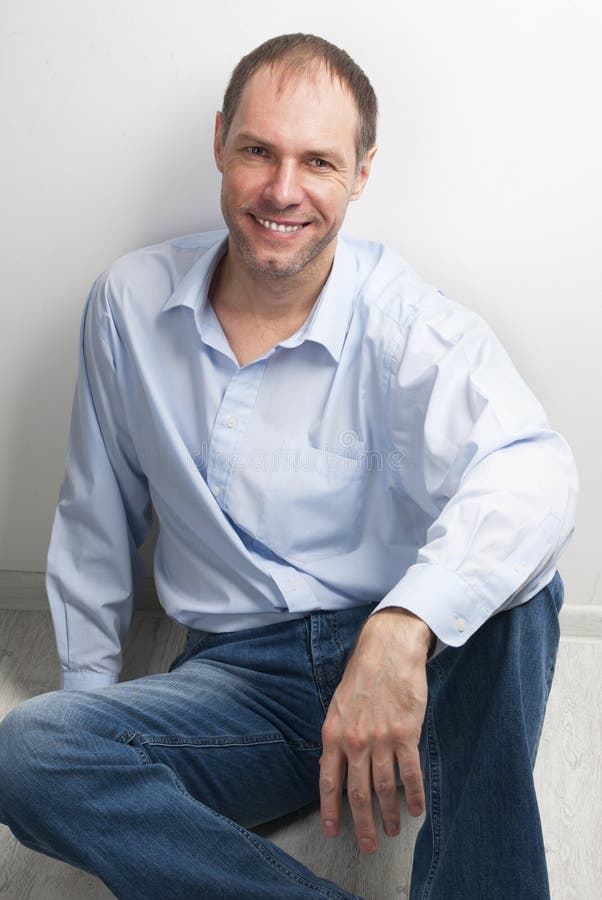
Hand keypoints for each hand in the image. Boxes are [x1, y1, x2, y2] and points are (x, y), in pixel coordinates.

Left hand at [319, 608, 431, 853]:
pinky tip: (416, 809)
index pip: (329, 782)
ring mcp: (380, 739)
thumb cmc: (363, 676)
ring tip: (394, 830)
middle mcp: (354, 741)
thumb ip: (338, 737)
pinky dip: (414, 796)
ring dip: (391, 815)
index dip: (331, 811)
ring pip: (384, 789)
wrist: (388, 651)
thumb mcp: (338, 706)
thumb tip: (337, 767)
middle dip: (364, 825)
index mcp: (333, 734)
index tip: (333, 832)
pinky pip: (410, 774)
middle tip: (369, 846)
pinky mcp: (405, 734)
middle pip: (358, 794)